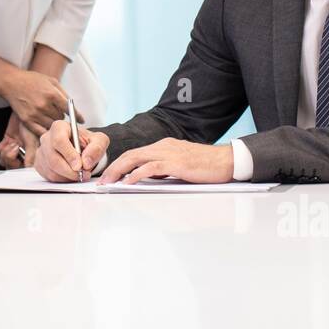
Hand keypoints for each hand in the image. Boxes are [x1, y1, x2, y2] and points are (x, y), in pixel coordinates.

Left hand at [0, 113, 37, 168]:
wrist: (24, 110)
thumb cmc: (34, 123)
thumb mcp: (33, 141)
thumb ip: (31, 157)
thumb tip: (29, 170)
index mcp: (33, 157)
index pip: (24, 171)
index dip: (19, 168)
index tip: (19, 161)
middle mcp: (24, 155)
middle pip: (11, 167)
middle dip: (11, 158)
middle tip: (16, 147)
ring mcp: (14, 150)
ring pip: (4, 161)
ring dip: (6, 153)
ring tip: (13, 143)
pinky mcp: (7, 143)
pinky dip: (1, 147)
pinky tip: (8, 140)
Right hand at [2, 69, 74, 132]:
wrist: (12, 83)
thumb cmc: (31, 80)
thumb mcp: (51, 81)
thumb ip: (63, 93)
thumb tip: (72, 106)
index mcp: (52, 94)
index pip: (69, 109)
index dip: (77, 115)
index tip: (82, 120)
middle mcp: (44, 105)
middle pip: (60, 118)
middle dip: (61, 115)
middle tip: (57, 111)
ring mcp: (35, 114)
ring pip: (52, 125)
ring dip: (53, 121)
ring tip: (49, 115)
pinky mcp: (26, 120)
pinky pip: (40, 130)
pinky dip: (45, 129)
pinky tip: (44, 123)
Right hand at [34, 119, 108, 182]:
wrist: (83, 149)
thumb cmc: (89, 143)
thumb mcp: (99, 141)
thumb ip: (96, 148)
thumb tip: (86, 161)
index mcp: (59, 127)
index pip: (59, 140)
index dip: (69, 155)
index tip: (79, 165)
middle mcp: (47, 138)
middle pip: (53, 158)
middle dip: (70, 170)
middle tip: (83, 174)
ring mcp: (41, 151)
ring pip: (51, 169)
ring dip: (68, 176)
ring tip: (80, 174)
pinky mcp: (40, 164)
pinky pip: (49, 176)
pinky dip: (62, 179)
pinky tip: (70, 174)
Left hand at [97, 139, 234, 185]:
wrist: (226, 161)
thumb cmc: (206, 165)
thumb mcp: (180, 166)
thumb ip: (164, 169)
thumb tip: (148, 178)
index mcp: (164, 146)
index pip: (135, 153)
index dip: (119, 163)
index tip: (109, 175)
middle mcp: (163, 146)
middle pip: (131, 154)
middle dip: (113, 167)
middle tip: (102, 180)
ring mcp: (169, 153)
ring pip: (136, 159)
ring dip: (119, 171)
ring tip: (108, 182)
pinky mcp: (176, 163)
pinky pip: (151, 168)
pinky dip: (136, 174)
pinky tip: (128, 182)